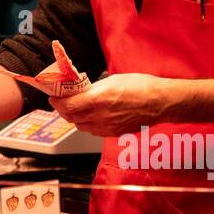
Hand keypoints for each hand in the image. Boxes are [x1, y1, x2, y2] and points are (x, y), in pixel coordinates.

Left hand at [50, 73, 170, 136]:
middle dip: (62, 109)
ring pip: (81, 126)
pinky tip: (89, 116)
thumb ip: (93, 88)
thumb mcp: (111, 80)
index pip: (68, 105)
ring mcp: (107, 126)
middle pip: (71, 117)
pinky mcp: (114, 133)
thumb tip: (79, 91)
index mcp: (98, 99)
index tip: (53, 96)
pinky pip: (93, 131)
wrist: (160, 102)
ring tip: (74, 108)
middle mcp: (100, 115)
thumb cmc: (140, 86)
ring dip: (74, 117)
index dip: (56, 101)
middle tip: (60, 102)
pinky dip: (86, 124)